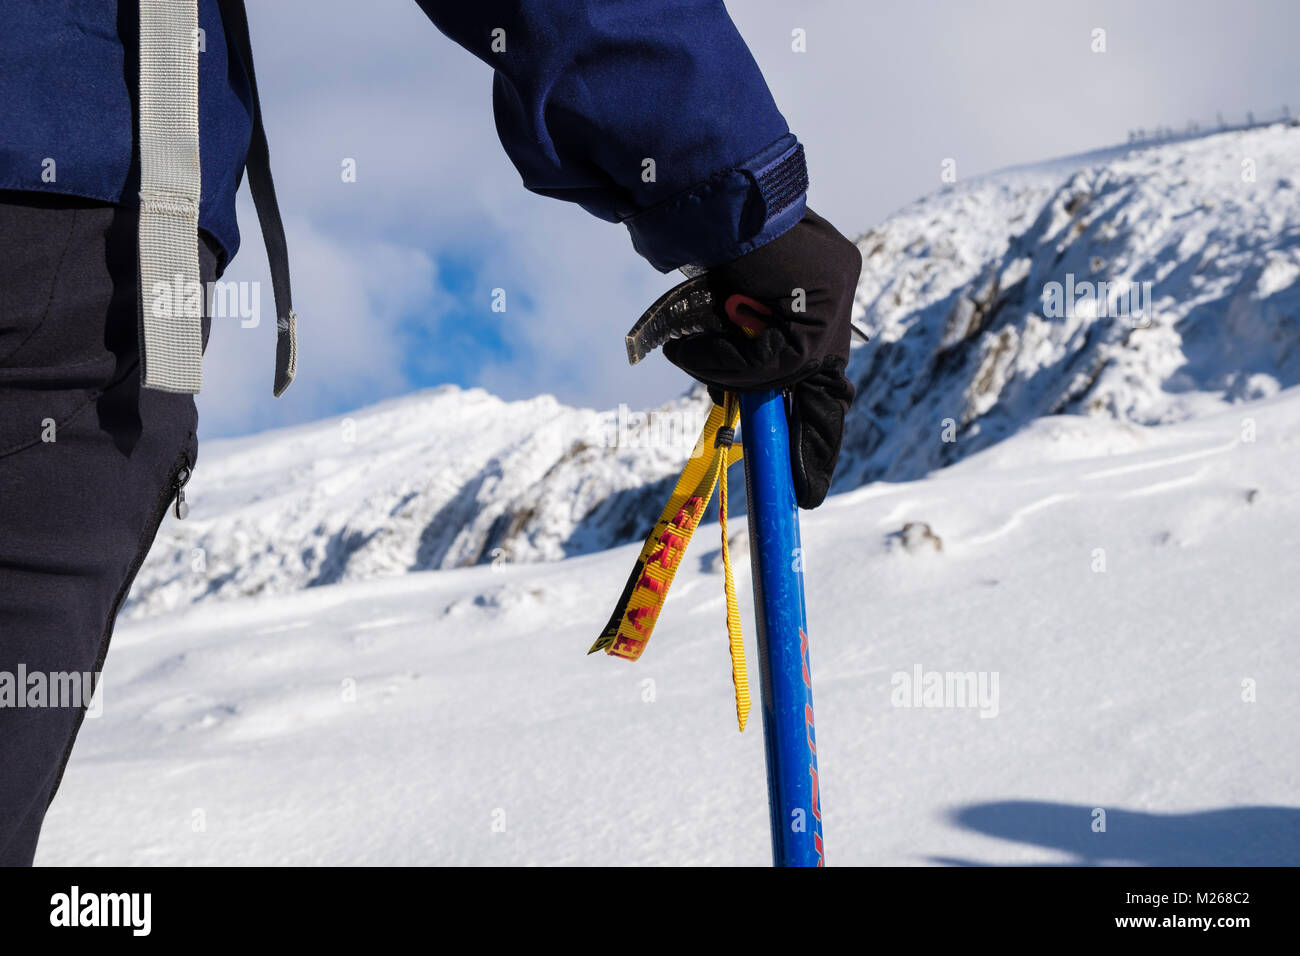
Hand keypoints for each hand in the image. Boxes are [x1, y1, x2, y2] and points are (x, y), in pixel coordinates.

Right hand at [661, 208, 861, 507]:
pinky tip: (688, 344)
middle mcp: (839, 282)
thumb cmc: (702, 236)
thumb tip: (736, 397)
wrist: (705, 185)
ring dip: (734, 372)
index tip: (811, 484)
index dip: (817, 424)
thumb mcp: (724, 298)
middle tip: (801, 490)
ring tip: (687, 351)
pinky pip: (778, 360)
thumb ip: (740, 341)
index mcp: (819, 282)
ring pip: (792, 369)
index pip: (820, 363)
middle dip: (806, 430)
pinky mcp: (822, 296)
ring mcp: (837, 287)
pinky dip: (728, 362)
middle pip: (817, 373)